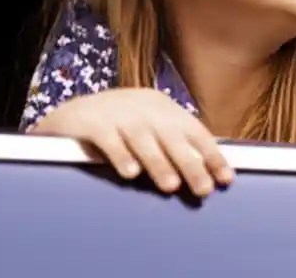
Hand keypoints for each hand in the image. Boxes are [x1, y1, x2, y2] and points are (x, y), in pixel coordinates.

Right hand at [29, 88, 232, 196]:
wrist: (70, 114)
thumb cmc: (118, 129)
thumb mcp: (148, 130)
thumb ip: (172, 146)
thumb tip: (206, 175)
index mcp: (163, 108)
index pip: (194, 131)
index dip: (211, 155)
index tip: (225, 179)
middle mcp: (143, 107)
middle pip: (172, 136)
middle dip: (190, 164)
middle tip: (203, 190)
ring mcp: (116, 111)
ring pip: (143, 139)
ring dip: (159, 162)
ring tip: (171, 185)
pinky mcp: (90, 120)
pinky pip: (108, 139)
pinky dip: (121, 155)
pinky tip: (131, 173)